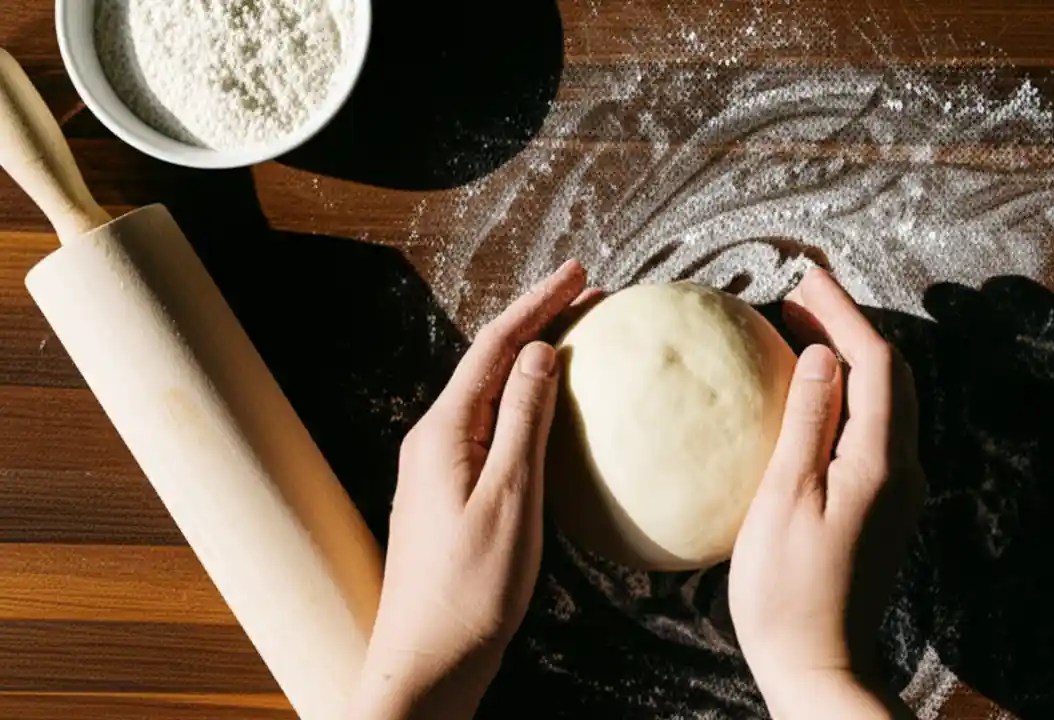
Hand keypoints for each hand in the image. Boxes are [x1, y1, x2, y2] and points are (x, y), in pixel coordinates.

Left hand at [348, 260, 587, 719]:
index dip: (537, 304)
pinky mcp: (453, 491)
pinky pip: (495, 427)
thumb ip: (524, 421)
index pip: (494, 345)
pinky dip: (529, 402)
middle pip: (490, 361)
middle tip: (590, 296)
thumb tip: (540, 353)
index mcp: (444, 431)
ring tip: (578, 337)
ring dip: (534, 359)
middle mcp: (435, 439)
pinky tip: (554, 409)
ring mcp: (441, 466)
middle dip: (538, 321)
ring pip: (492, 392)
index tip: (578, 273)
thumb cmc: (470, 589)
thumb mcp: (510, 499)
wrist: (428, 661)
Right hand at [729, 268, 924, 718]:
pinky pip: (873, 428)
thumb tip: (826, 354)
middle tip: (801, 295)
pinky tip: (811, 392)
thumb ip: (809, 422)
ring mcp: (896, 491)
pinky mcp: (881, 508)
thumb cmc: (788, 590)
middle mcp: (902, 469)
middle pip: (890, 375)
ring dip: (851, 357)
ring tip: (802, 331)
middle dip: (850, 325)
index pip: (874, 362)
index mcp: (880, 461)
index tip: (808, 275)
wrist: (818, 665)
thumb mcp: (785, 498)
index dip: (844, 311)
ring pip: (886, 400)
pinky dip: (848, 392)